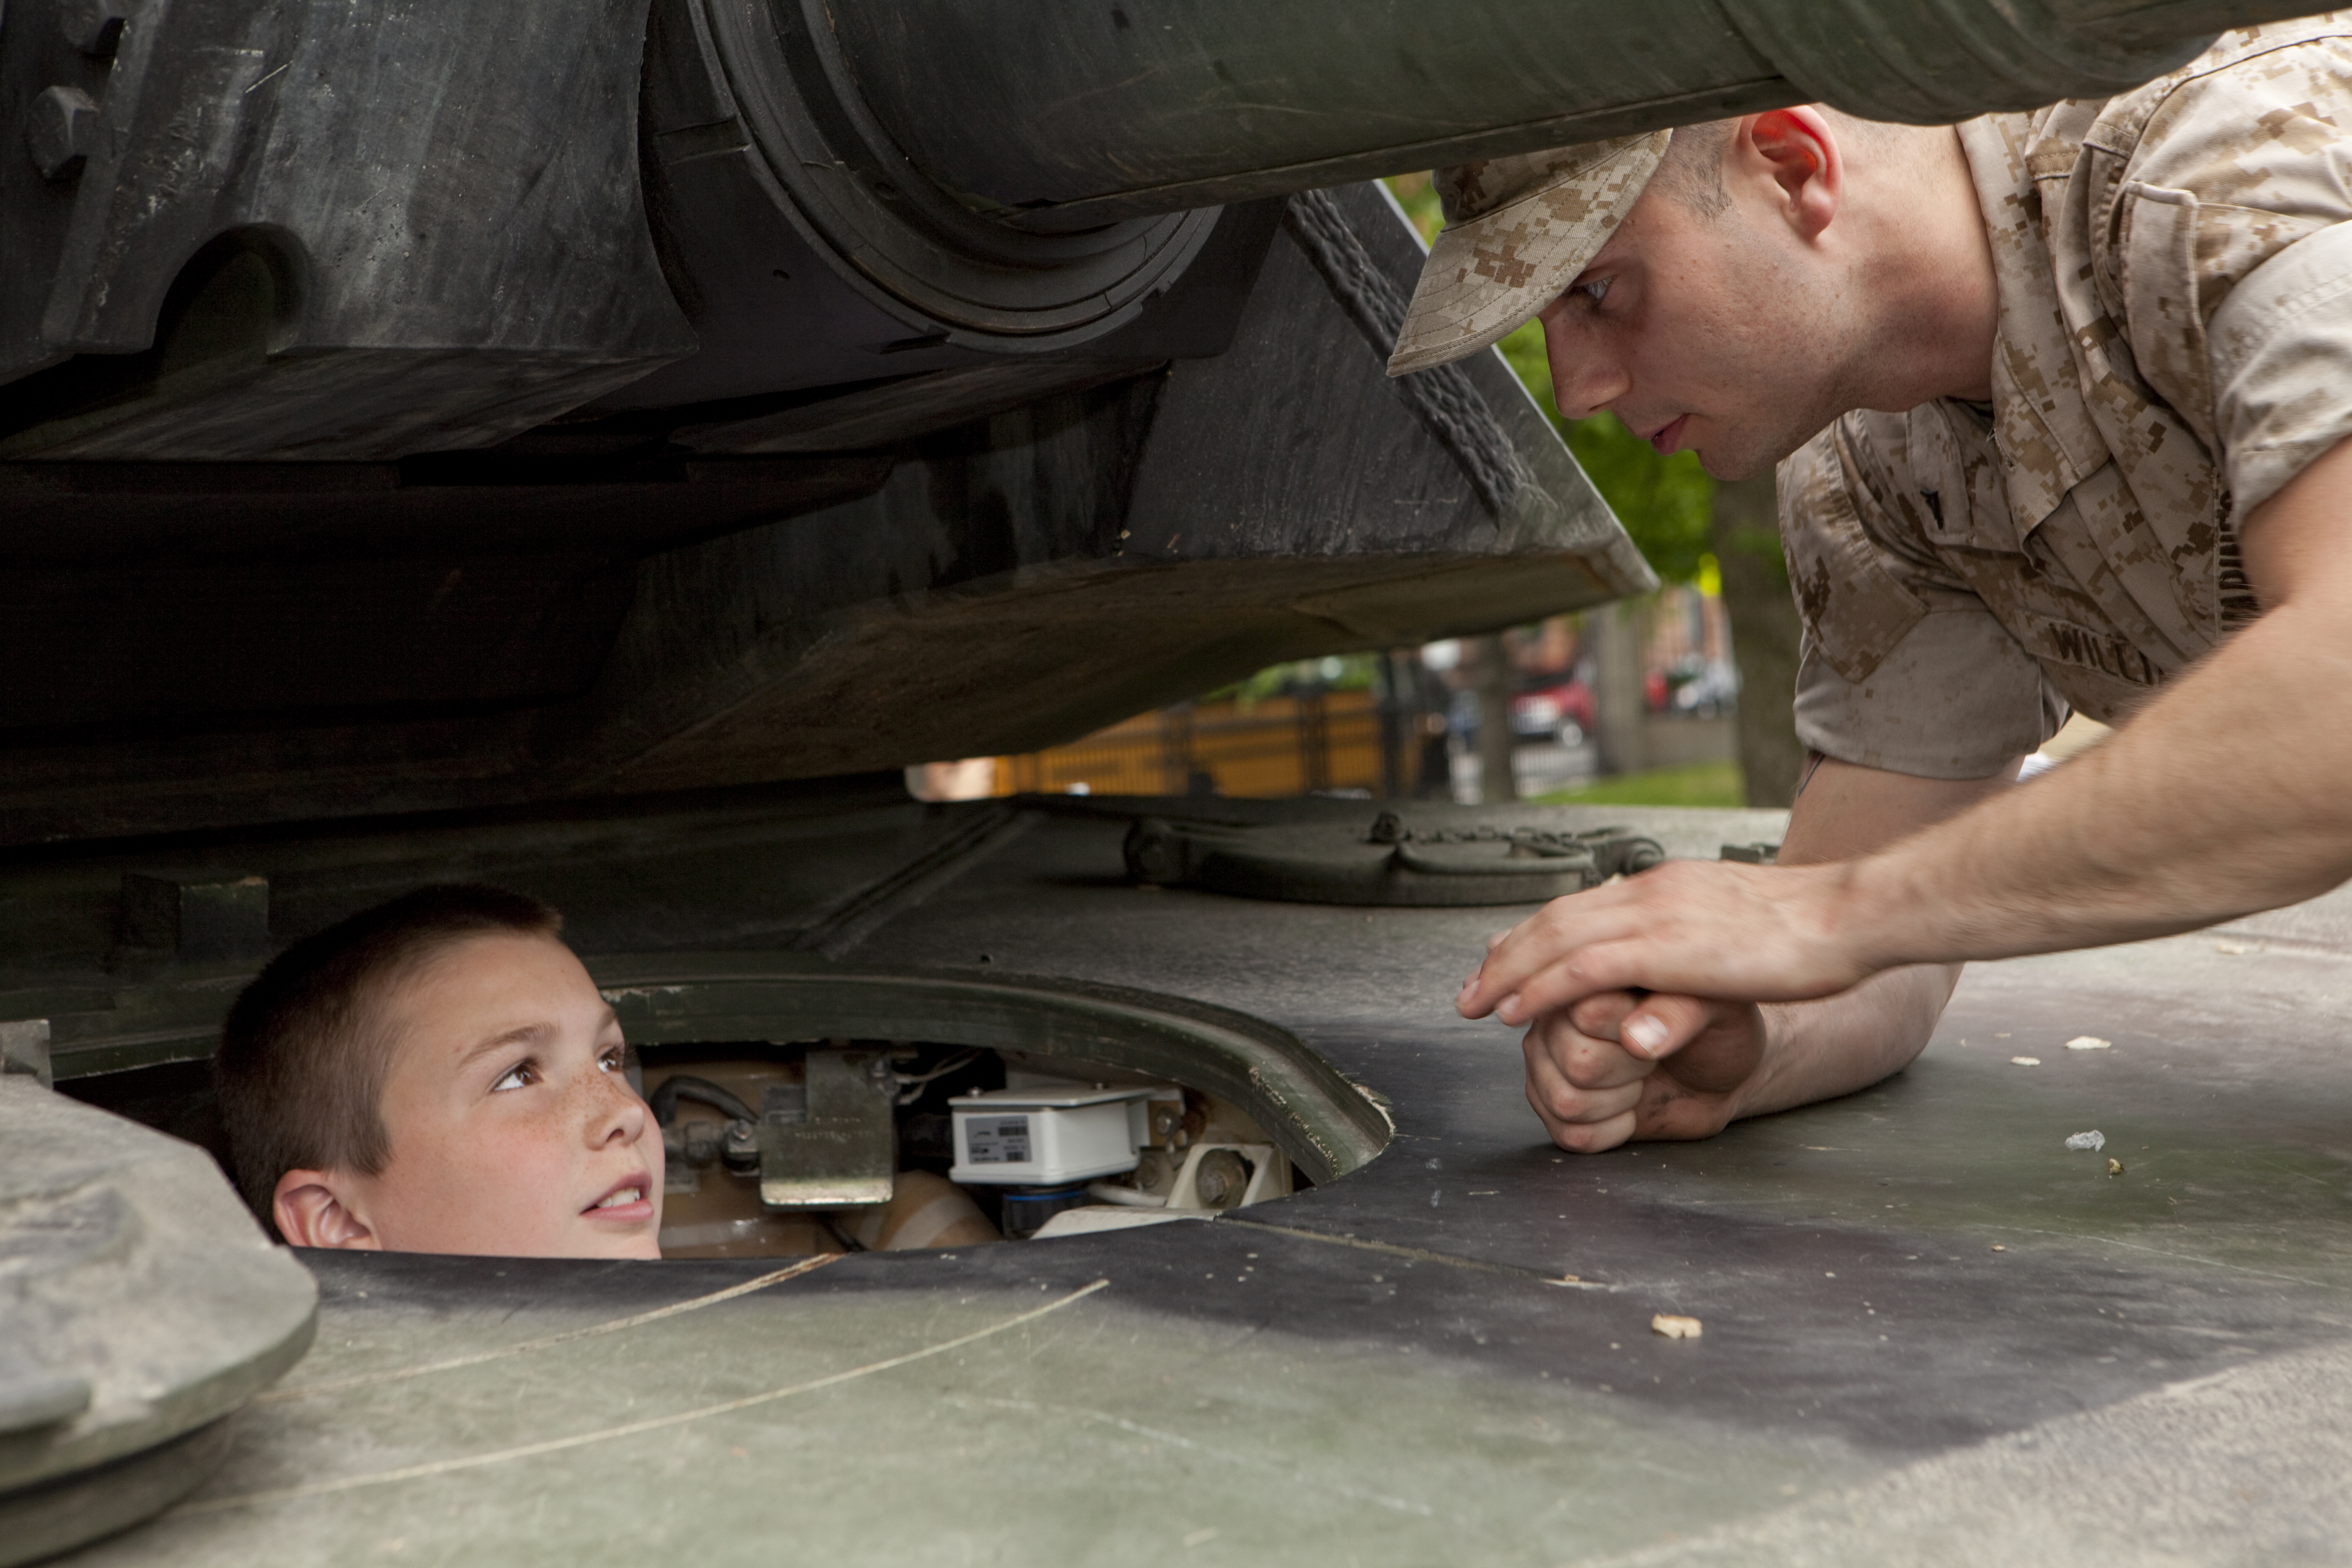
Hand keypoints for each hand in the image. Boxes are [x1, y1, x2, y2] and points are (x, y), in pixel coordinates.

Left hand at [1459, 859, 1877, 1034]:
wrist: (1851, 915)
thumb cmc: (1809, 928)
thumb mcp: (1735, 923)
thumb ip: (1694, 932)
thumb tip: (1675, 947)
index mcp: (1665, 886)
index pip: (1579, 905)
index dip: (1533, 933)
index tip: (1503, 957)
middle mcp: (1650, 891)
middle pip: (1554, 919)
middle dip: (1506, 954)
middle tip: (1471, 986)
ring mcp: (1655, 916)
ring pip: (1556, 940)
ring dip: (1507, 973)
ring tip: (1475, 1002)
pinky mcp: (1666, 949)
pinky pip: (1582, 969)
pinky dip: (1540, 987)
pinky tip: (1514, 1010)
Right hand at [1521, 990, 1768, 1151]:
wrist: (1720, 1071)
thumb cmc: (1714, 1027)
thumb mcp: (1715, 1005)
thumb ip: (1677, 1010)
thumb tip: (1634, 1037)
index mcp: (1586, 977)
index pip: (1589, 1015)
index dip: (1636, 1033)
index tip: (1658, 1023)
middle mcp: (1554, 1016)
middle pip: (1578, 1063)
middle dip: (1632, 1070)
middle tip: (1651, 1053)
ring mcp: (1545, 1061)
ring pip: (1568, 1101)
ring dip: (1620, 1101)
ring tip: (1638, 1078)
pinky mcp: (1550, 1103)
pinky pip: (1570, 1134)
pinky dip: (1612, 1130)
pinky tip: (1627, 1107)